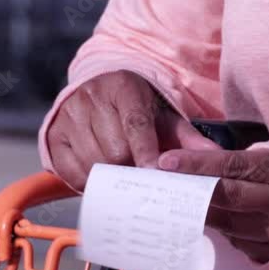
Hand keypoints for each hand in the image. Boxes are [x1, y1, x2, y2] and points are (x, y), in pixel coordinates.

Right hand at [47, 71, 217, 190]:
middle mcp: (92, 96)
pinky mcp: (53, 134)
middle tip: (142, 182)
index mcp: (124, 87)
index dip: (146, 153)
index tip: (156, 174)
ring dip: (109, 179)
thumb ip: (188, 139)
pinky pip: (68, 170)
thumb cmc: (138, 108)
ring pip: (91, 162)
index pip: (136, 125)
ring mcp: (69, 115)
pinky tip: (100, 180)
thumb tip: (215, 160)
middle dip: (130, 171)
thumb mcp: (164, 116)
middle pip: (113, 150)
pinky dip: (86, 182)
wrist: (98, 89)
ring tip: (123, 181)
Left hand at [158, 147, 268, 263]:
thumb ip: (248, 164)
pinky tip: (218, 222)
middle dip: (192, 194)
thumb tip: (203, 171)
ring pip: (228, 224)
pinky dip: (225, 232)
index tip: (166, 162)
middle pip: (226, 198)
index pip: (231, 166)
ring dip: (203, 215)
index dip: (196, 164)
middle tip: (166, 189)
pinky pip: (239, 243)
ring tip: (183, 205)